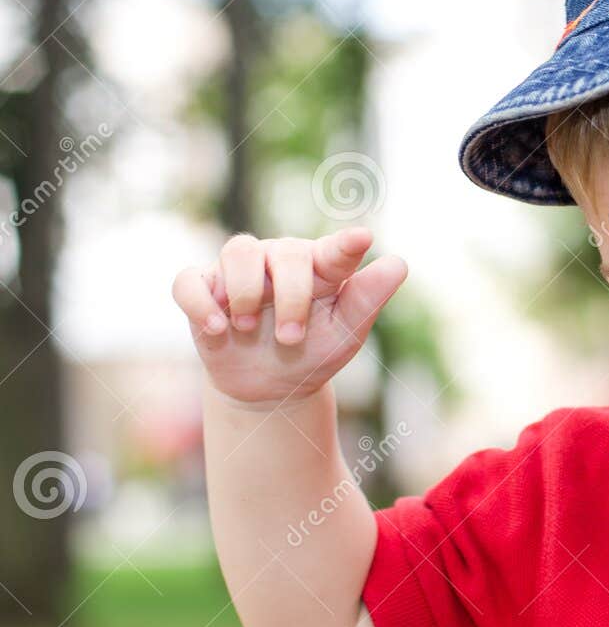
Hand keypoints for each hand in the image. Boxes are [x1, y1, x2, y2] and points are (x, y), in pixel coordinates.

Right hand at [170, 227, 406, 408]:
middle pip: (285, 252)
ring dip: (246, 292)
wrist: (270, 387)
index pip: (336, 250)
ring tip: (250, 329)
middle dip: (290, 297)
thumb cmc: (315, 351)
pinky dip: (200, 302)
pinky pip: (190, 281)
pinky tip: (217, 328)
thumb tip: (399, 263)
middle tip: (292, 337)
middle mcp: (280, 259)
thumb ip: (368, 298)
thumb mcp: (346, 333)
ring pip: (239, 250)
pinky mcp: (202, 289)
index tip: (362, 239)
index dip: (347, 244)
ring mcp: (239, 271)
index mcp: (322, 267)